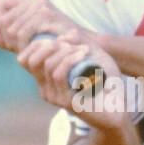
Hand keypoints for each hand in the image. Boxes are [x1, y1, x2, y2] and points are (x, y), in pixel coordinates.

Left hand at [0, 0, 94, 54]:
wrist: (86, 50)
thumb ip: (8, 38)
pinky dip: (22, 45)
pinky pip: (20, 32)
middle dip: (8, 39)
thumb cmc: (60, 47)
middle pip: (3, 19)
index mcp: (31, 1)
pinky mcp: (46, 14)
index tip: (12, 39)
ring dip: (16, 45)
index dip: (1, 24)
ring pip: (10, 27)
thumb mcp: (30, 42)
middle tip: (23, 49)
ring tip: (29, 51)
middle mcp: (36, 0)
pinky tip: (32, 50)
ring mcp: (41, 6)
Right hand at [18, 32, 132, 130]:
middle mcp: (46, 90)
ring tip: (84, 49)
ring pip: (48, 66)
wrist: (118, 109)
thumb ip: (79, 43)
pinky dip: (69, 59)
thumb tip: (64, 35)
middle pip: (31, 61)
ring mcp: (54, 97)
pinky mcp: (65, 102)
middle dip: (49, 45)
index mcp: (46, 80)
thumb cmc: (105, 82)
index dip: (35, 44)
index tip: (58, 37)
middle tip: (71, 43)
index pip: (25, 60)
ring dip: (66, 51)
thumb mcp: (92, 56)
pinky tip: (83, 53)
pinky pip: (59, 75)